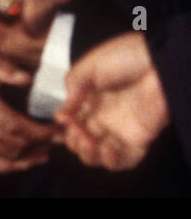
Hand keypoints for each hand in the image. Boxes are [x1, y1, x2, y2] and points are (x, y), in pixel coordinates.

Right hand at [0, 51, 58, 172]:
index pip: (13, 125)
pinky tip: (30, 159)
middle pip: (13, 144)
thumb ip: (4, 67)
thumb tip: (26, 80)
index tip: (58, 129)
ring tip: (48, 148)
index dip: (40, 131)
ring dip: (32, 156)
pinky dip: (15, 166)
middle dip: (41, 143)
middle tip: (59, 138)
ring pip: (6, 157)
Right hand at [57, 32, 168, 171]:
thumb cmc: (124, 56)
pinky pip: (125, 160)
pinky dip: (111, 162)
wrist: (158, 61)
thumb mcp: (90, 64)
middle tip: (74, 130)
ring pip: (99, 154)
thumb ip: (73, 85)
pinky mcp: (139, 139)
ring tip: (87, 142)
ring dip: (87, 154)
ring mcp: (120, 129)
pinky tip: (105, 148)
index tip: (60, 119)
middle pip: (81, 140)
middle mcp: (103, 115)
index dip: (63, 124)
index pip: (71, 120)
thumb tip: (64, 110)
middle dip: (72, 140)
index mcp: (90, 98)